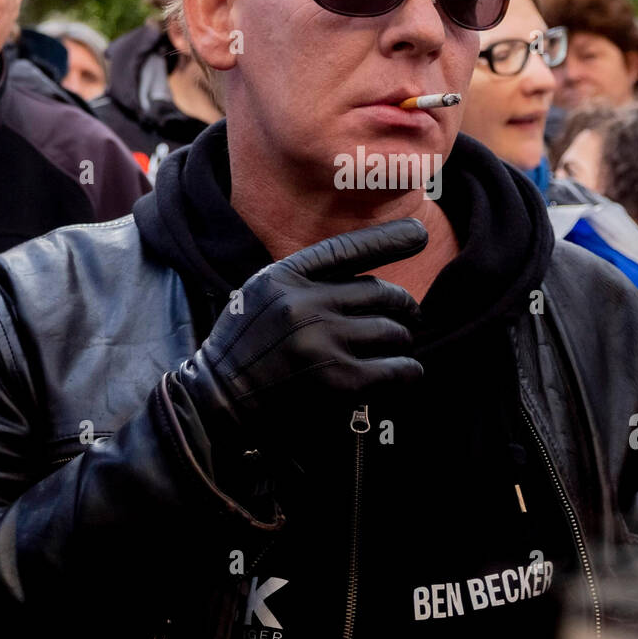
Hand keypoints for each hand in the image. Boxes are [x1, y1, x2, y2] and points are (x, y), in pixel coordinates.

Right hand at [171, 218, 428, 447]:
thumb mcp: (262, 296)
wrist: (216, 404)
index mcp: (283, 278)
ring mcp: (321, 342)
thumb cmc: (245, 349)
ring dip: (400, 340)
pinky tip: (405, 372)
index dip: (389, 240)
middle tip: (410, 317)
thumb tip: (368, 278)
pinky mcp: (338, 381)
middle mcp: (303, 304)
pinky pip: (396, 368)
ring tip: (396, 348)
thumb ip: (305, 281)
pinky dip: (407, 370)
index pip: (347, 250)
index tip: (420, 234)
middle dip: (402, 307)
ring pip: (391, 331)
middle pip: (380, 293)